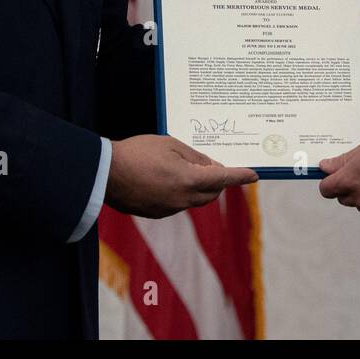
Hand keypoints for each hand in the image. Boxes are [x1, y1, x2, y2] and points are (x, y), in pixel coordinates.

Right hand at [105, 134, 257, 217]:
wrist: (105, 173)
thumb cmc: (137, 153)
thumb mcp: (170, 145)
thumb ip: (194, 157)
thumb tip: (210, 166)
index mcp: (189, 180)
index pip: (223, 178)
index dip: (240, 176)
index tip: (254, 175)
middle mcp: (182, 199)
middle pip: (211, 194)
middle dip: (218, 182)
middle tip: (213, 166)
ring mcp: (169, 209)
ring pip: (195, 200)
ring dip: (198, 188)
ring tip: (185, 169)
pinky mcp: (156, 213)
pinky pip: (178, 204)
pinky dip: (181, 193)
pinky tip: (167, 180)